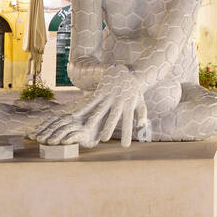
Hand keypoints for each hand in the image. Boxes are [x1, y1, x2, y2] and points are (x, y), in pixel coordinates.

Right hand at [33, 67, 148, 147]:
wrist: (125, 70)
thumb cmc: (133, 89)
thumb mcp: (140, 101)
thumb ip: (142, 114)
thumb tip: (142, 127)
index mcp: (129, 105)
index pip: (128, 122)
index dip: (127, 134)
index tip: (125, 146)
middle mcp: (119, 101)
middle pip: (113, 116)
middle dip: (108, 127)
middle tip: (104, 139)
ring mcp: (109, 96)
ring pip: (100, 109)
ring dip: (93, 119)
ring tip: (86, 129)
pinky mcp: (101, 91)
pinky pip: (90, 101)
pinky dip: (82, 108)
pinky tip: (74, 115)